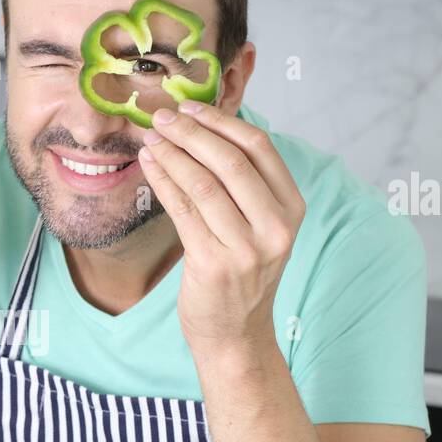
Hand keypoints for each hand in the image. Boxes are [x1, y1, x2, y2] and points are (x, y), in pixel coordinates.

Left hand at [136, 101, 305, 363]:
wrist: (235, 334)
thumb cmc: (241, 274)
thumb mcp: (258, 227)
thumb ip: (243, 185)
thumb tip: (203, 128)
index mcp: (292, 209)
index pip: (259, 148)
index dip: (221, 121)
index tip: (190, 107)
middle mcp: (275, 227)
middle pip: (230, 161)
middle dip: (190, 133)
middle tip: (161, 117)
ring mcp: (246, 248)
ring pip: (202, 184)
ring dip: (171, 155)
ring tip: (150, 139)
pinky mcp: (213, 264)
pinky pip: (182, 211)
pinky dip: (163, 182)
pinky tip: (149, 166)